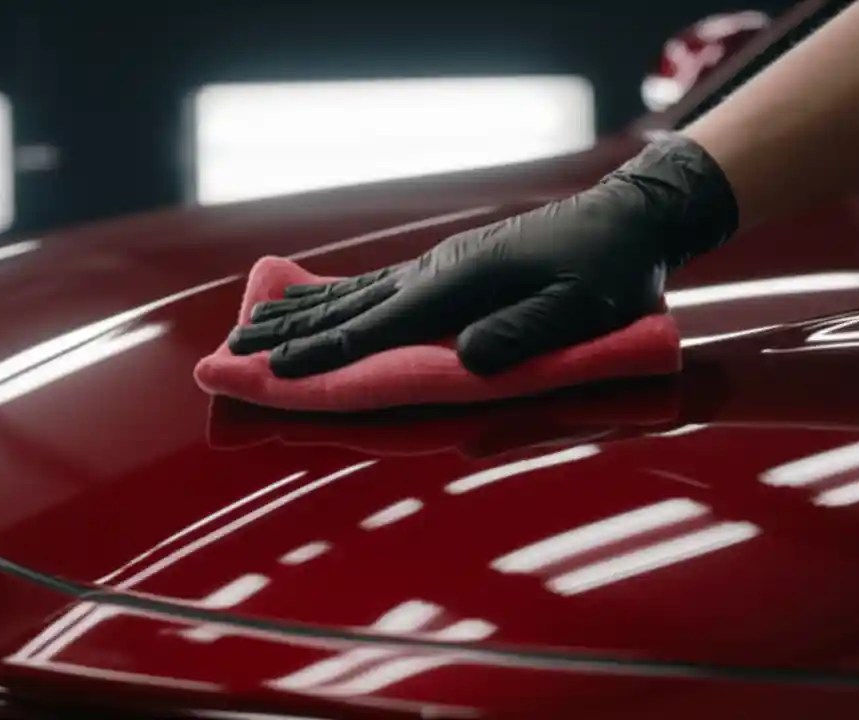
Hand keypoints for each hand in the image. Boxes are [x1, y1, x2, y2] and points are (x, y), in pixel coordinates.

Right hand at [229, 135, 737, 377]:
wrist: (627, 219)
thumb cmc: (611, 273)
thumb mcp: (585, 311)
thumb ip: (526, 334)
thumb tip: (466, 361)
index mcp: (462, 286)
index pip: (378, 329)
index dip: (324, 358)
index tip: (270, 375)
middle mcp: (437, 272)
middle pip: (348, 309)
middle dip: (289, 338)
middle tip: (231, 356)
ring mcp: (438, 266)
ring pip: (354, 295)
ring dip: (301, 317)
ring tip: (250, 328)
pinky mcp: (448, 267)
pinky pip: (376, 286)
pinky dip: (334, 298)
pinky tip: (314, 304)